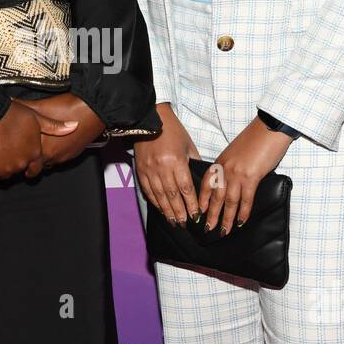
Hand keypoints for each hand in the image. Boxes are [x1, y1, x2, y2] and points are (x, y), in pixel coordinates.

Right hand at [0, 100, 77, 183]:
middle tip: (8, 151)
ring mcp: (7, 168)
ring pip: (6, 174)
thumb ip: (54, 127)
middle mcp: (22, 163)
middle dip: (15, 163)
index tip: (26, 164)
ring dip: (3, 167)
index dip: (31, 165)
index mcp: (34, 152)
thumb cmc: (10, 115)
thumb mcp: (36, 117)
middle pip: (20, 170)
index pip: (36, 167)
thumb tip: (74, 126)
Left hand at [12, 93, 104, 166]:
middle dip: (28, 163)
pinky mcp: (71, 155)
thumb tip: (9, 103)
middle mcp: (51, 154)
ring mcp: (62, 156)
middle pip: (34, 168)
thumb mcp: (40, 105)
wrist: (92, 109)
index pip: (24, 160)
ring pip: (46, 165)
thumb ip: (23, 107)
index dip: (17, 158)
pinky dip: (53, 154)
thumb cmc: (69, 107)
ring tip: (36, 151)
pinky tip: (52, 145)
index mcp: (40, 145)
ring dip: (41, 159)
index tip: (13, 155)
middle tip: (22, 158)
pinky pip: (58, 160)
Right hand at [132, 102, 203, 224]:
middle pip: (172, 195)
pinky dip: (154, 201)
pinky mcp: (140, 170)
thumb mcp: (188, 145)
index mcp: (176, 161)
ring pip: (159, 196)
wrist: (150, 119)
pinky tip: (160, 209)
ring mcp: (149, 170)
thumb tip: (202, 180)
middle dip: (179, 212)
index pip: (185, 188)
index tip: (196, 215)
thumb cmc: (173, 131)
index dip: (190, 204)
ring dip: (167, 211)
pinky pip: (148, 190)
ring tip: (173, 222)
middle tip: (184, 224)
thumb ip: (195, 163)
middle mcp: (162, 167)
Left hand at [198, 116, 293, 234]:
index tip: (199, 212)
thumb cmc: (256, 139)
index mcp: (220, 162)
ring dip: (226, 218)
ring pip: (228, 201)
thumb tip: (230, 180)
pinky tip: (241, 222)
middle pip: (215, 196)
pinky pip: (245, 199)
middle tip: (208, 229)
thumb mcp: (236, 152)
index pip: (206, 184)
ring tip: (223, 231)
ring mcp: (237, 173)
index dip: (202, 199)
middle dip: (211, 214)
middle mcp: (225, 169)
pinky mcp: (251, 177)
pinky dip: (243, 212)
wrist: (269, 128)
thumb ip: (230, 166)